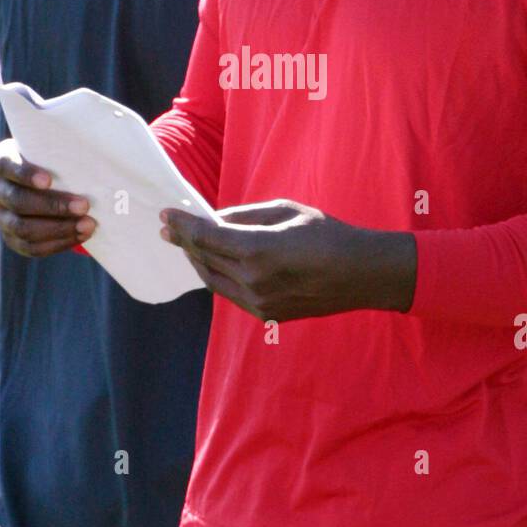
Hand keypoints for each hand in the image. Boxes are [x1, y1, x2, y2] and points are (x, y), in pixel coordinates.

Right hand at [0, 137, 95, 256]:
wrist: (44, 183)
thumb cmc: (52, 159)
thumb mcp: (51, 148)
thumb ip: (62, 148)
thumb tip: (94, 152)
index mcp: (1, 161)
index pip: (6, 165)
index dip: (25, 174)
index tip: (49, 180)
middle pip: (17, 200)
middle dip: (53, 206)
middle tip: (84, 206)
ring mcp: (0, 216)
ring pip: (23, 228)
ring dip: (59, 228)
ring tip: (87, 224)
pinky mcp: (11, 238)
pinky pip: (30, 247)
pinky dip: (57, 243)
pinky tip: (79, 236)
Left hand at [159, 199, 416, 322]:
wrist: (360, 275)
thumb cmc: (327, 234)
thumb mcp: (286, 211)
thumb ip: (245, 216)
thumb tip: (215, 219)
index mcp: (258, 250)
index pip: (206, 237)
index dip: (183, 226)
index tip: (166, 215)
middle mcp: (253, 280)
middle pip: (204, 259)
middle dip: (185, 241)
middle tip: (170, 228)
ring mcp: (258, 302)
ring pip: (213, 279)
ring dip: (197, 260)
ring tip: (187, 244)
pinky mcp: (266, 314)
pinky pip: (230, 292)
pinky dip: (216, 275)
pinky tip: (213, 262)